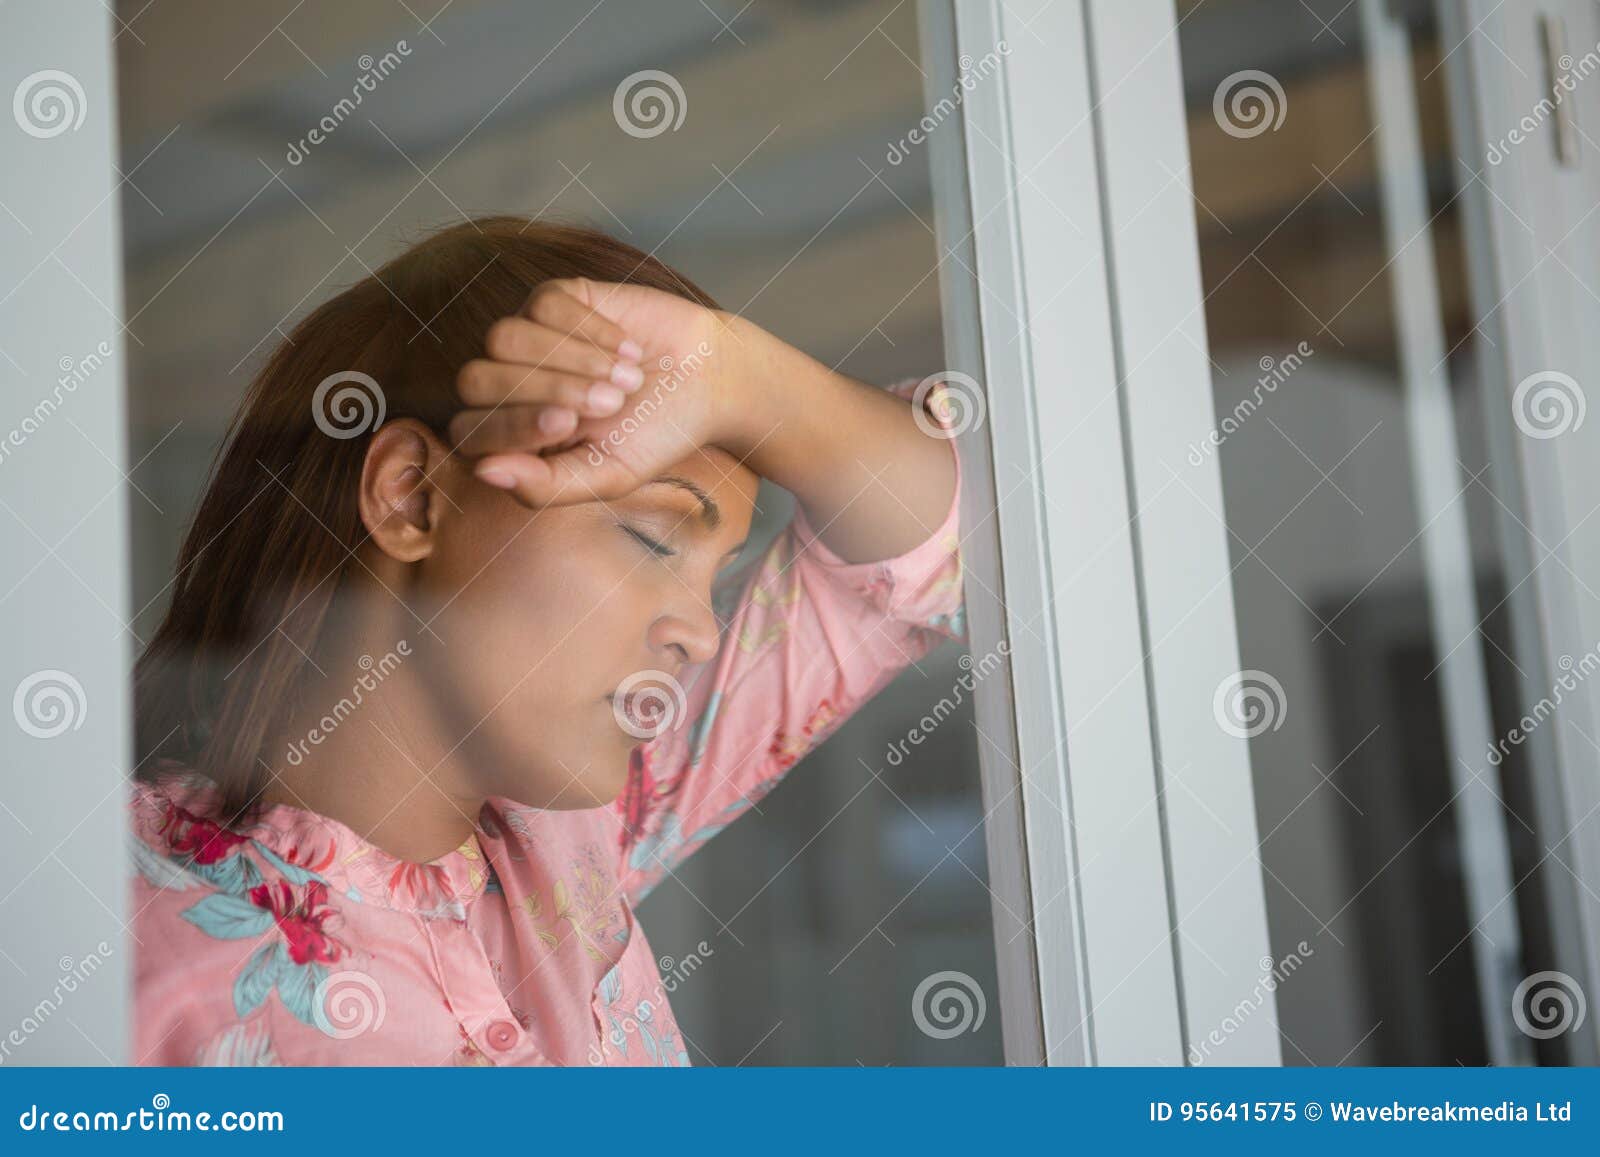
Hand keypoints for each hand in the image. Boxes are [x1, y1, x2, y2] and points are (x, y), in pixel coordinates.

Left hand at [447, 278, 748, 506]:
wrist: (708, 383)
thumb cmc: (655, 436)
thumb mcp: (607, 476)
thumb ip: (546, 486)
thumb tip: (484, 472)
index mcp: (510, 436)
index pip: (469, 430)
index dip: (511, 425)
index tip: (571, 423)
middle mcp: (506, 384)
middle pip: (477, 379)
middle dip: (547, 389)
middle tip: (610, 404)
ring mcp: (527, 337)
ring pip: (504, 338)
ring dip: (572, 360)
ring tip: (626, 380)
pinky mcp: (554, 299)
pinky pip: (545, 305)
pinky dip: (592, 330)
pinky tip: (628, 349)